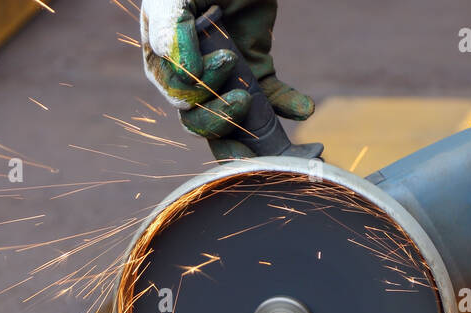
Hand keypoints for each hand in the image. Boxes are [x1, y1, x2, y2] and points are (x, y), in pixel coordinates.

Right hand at [140, 0, 314, 158]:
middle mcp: (193, 80)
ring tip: (252, 101)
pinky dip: (289, 105)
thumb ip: (169, 30)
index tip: (226, 61)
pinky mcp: (256, 74)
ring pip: (234, 121)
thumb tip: (186, 75)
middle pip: (202, 121)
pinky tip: (305, 108)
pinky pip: (272, 99)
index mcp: (165, 65)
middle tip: (242, 99)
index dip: (200, 94)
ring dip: (248, 124)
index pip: (180, 99)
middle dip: (221, 118)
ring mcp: (226, 80)